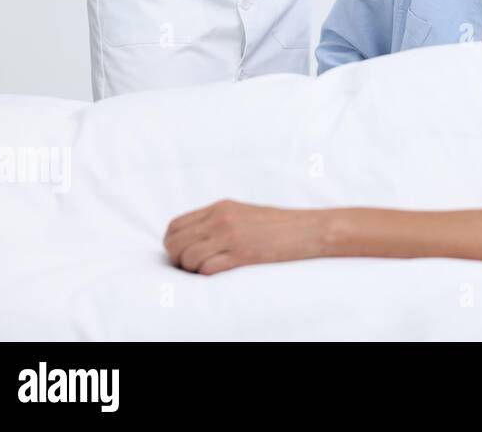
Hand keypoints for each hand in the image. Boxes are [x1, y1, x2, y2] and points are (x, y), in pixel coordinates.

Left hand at [163, 199, 327, 274]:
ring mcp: (232, 236)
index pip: (175, 226)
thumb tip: (191, 239)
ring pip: (188, 257)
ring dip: (191, 269)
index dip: (172, 244)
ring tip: (204, 270)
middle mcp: (222, 219)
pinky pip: (207, 268)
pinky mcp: (242, 254)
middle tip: (190, 266)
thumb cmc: (279, 225)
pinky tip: (218, 271)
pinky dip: (206, 274)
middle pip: (175, 242)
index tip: (183, 254)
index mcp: (220, 207)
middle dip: (177, 258)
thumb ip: (217, 220)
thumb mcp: (243, 213)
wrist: (309, 229)